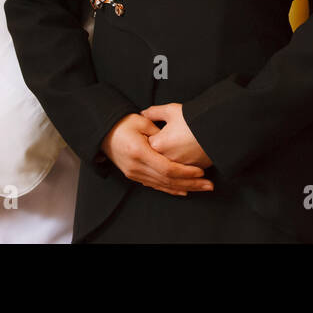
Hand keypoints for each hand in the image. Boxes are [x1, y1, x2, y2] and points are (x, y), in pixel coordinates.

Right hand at [100, 113, 214, 196]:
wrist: (103, 133)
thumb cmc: (123, 123)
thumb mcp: (141, 121)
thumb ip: (159, 133)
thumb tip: (175, 142)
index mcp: (139, 152)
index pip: (167, 168)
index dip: (185, 172)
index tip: (201, 171)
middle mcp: (136, 167)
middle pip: (167, 180)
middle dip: (190, 183)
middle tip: (208, 185)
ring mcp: (134, 174)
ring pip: (163, 186)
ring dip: (184, 188)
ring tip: (202, 188)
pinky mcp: (134, 176)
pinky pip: (155, 186)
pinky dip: (171, 189)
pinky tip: (184, 191)